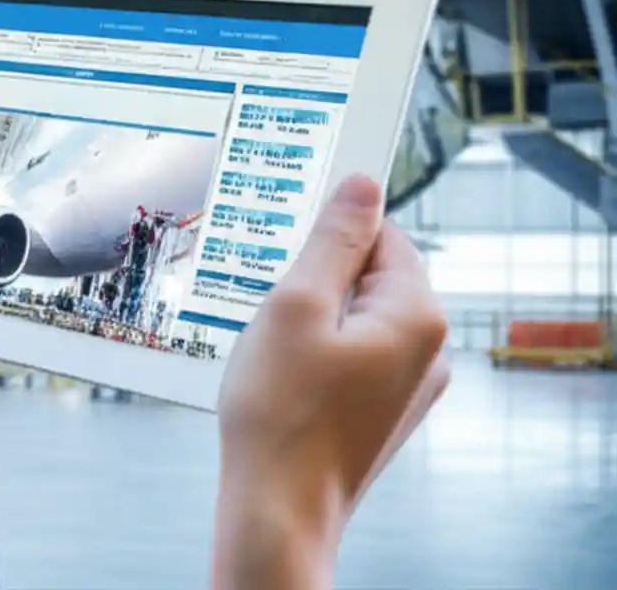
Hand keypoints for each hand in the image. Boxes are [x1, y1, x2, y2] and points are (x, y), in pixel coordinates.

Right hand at [212, 175, 449, 589]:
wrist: (279, 509)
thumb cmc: (282, 412)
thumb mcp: (296, 306)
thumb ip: (332, 241)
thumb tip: (362, 186)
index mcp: (416, 315)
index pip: (383, 235)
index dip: (329, 233)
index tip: (286, 246)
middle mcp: (428, 351)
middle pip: (372, 277)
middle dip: (317, 279)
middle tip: (268, 301)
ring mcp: (409, 388)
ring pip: (357, 319)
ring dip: (313, 318)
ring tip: (269, 345)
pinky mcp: (383, 413)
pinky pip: (354, 357)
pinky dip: (317, 354)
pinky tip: (281, 375)